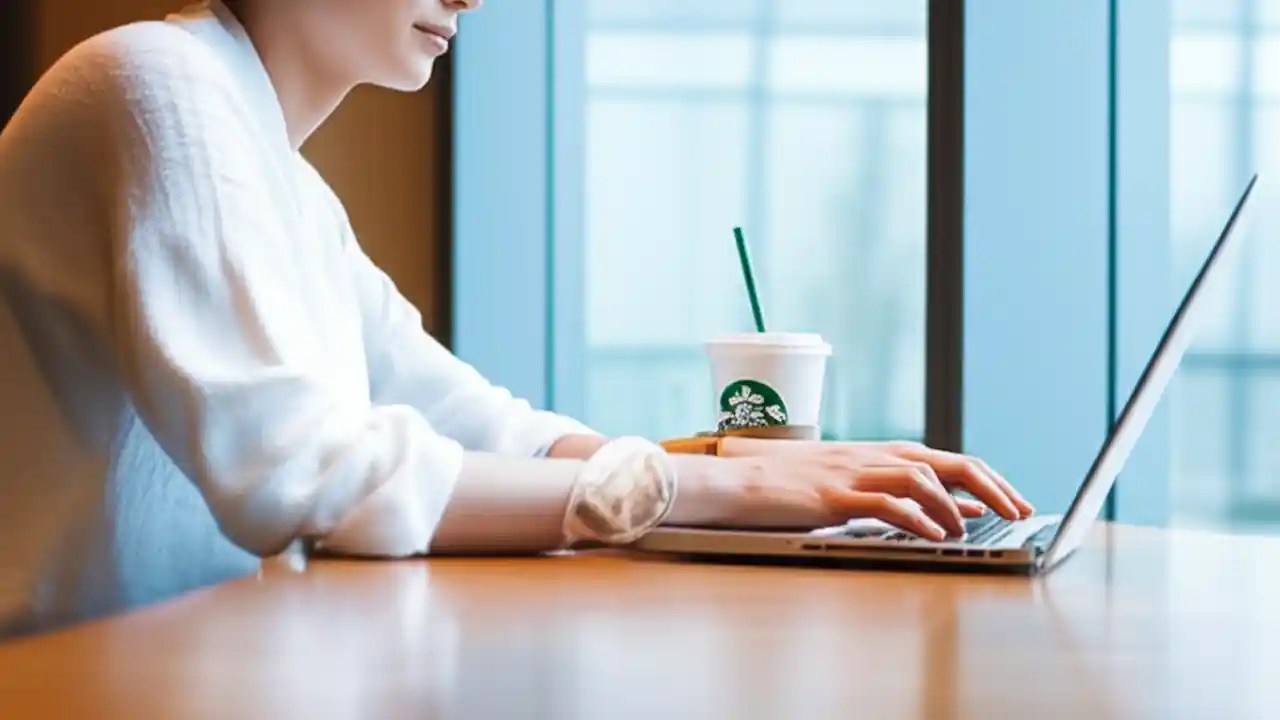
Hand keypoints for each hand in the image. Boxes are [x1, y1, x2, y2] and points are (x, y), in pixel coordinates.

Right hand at [668, 439, 1033, 540]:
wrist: (744, 480)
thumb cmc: (796, 485)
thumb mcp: (855, 482)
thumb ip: (905, 493)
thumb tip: (959, 511)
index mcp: (882, 452)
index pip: (951, 460)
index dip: (990, 480)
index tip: (1016, 502)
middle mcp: (874, 456)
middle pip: (947, 462)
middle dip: (991, 487)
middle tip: (1020, 512)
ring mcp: (854, 473)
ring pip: (920, 478)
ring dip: (954, 505)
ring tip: (973, 529)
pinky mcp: (834, 494)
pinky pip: (884, 502)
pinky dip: (916, 518)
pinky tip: (935, 535)